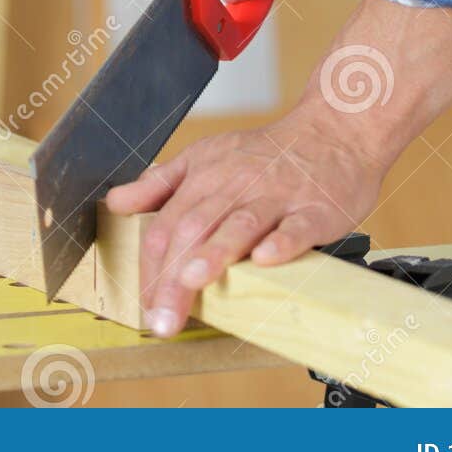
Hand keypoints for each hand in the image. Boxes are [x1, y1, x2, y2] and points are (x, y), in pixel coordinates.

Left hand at [105, 104, 387, 336]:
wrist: (334, 131)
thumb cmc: (268, 153)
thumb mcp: (207, 157)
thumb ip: (161, 183)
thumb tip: (117, 202)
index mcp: (206, 176)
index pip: (166, 224)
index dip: (150, 266)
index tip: (143, 306)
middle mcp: (237, 185)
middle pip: (196, 229)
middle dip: (173, 277)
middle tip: (161, 320)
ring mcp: (276, 196)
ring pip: (241, 223)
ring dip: (215, 252)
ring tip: (192, 281)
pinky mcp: (314, 208)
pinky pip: (296, 226)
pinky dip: (281, 242)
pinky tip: (266, 259)